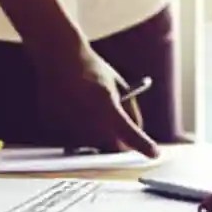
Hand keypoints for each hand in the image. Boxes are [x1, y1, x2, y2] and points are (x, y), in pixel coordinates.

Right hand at [34, 47, 157, 157]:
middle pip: (113, 147)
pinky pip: (75, 139)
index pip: (131, 135)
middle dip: (121, 143)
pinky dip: (81, 132)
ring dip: (100, 137)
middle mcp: (89, 118)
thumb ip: (131, 111)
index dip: (145, 146)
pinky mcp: (56, 127)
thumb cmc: (93, 70)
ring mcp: (70, 124)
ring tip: (93, 111)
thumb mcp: (118, 86)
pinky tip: (78, 111)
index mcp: (107, 106)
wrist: (60, 58)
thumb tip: (138, 133)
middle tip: (123, 134)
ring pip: (93, 144)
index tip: (154, 153)